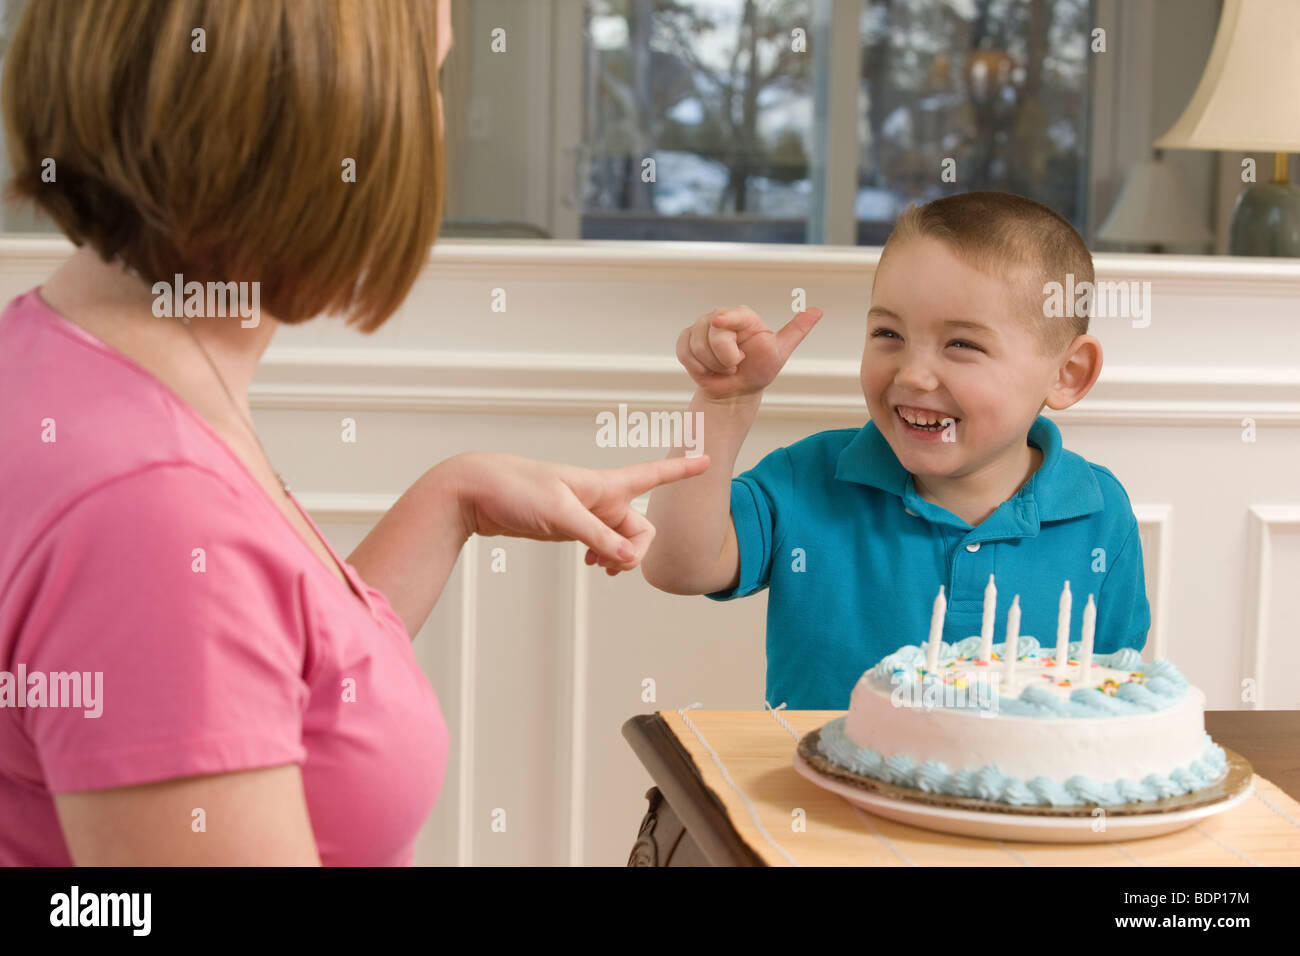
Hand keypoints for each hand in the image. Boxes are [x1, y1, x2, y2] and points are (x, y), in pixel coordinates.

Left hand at [447, 451, 710, 575]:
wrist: (477, 491)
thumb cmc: (516, 489)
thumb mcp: (560, 514)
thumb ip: (597, 536)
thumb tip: (628, 558)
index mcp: (604, 484)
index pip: (652, 474)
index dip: (681, 469)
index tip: (707, 460)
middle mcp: (601, 498)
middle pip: (640, 529)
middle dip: (635, 551)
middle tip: (611, 566)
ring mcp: (587, 514)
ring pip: (622, 541)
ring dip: (620, 558)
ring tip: (600, 568)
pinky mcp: (570, 528)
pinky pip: (603, 545)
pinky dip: (604, 557)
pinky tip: (592, 565)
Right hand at [675, 305, 822, 399]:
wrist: (736, 391)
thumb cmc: (759, 370)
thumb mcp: (780, 351)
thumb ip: (796, 330)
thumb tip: (818, 310)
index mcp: (744, 317)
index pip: (732, 314)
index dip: (726, 319)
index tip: (720, 323)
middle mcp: (721, 317)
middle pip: (712, 333)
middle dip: (724, 359)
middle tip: (736, 365)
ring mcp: (701, 328)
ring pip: (696, 345)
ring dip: (712, 366)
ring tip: (724, 368)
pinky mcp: (686, 340)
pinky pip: (684, 352)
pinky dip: (696, 367)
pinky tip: (708, 370)